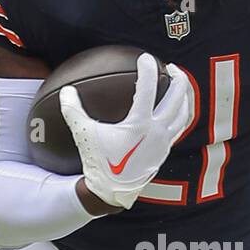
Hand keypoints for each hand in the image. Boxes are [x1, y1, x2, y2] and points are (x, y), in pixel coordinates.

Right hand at [60, 53, 191, 209]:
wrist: (112, 192)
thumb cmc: (98, 162)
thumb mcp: (83, 135)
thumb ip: (73, 110)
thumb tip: (66, 91)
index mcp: (139, 124)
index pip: (148, 89)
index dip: (147, 69)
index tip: (145, 57)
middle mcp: (157, 131)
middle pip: (177, 98)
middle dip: (178, 79)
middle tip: (171, 66)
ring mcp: (164, 142)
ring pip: (183, 113)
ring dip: (184, 96)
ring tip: (179, 85)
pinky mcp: (165, 151)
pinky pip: (179, 127)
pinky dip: (180, 114)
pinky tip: (173, 110)